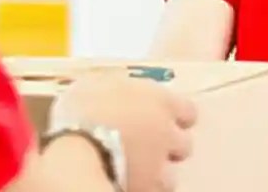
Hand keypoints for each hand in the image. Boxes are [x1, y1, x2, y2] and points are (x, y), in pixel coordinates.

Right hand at [51, 72, 196, 191]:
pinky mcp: (150, 189)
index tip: (159, 119)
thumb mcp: (93, 86)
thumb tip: (110, 94)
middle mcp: (168, 132)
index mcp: (160, 101)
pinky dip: (143, 188)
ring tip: (132, 170)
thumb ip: (115, 91)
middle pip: (184, 144)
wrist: (79, 152)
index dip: (175, 117)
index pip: (188, 110)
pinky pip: (153, 190)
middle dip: (167, 147)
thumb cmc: (82, 112)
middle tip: (143, 147)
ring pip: (171, 173)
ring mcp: (161, 164)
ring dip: (156, 172)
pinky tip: (124, 181)